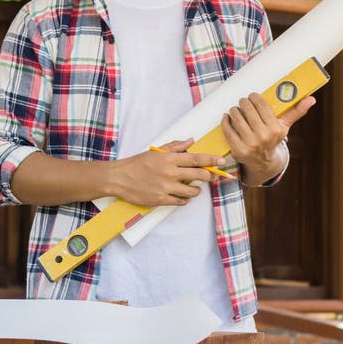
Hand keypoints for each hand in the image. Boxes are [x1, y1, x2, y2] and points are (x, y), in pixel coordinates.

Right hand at [107, 138, 226, 206]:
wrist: (120, 178)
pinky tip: (183, 197)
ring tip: (194, 188)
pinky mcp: (160, 200)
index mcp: (169, 159)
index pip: (196, 159)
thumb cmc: (138, 163)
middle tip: (212, 176)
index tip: (222, 161)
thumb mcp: (157, 151)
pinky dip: (184, 200)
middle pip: (199, 175)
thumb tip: (191, 141)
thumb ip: (175, 146)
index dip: (211, 160)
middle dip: (209, 176)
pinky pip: (180, 202)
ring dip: (196, 191)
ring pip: (191, 192)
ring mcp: (166, 187)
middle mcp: (170, 173)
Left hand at [221, 93, 315, 185]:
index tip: (252, 96)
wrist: (264, 162)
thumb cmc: (273, 138)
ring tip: (236, 109)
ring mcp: (250, 144)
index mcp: (276, 129)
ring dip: (234, 110)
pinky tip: (227, 117)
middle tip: (243, 102)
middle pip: (248, 109)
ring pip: (237, 117)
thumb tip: (312, 99)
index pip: (262, 105)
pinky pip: (228, 129)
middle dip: (244, 102)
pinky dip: (225, 121)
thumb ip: (297, 111)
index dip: (255, 97)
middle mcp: (263, 137)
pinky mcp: (238, 150)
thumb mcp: (285, 126)